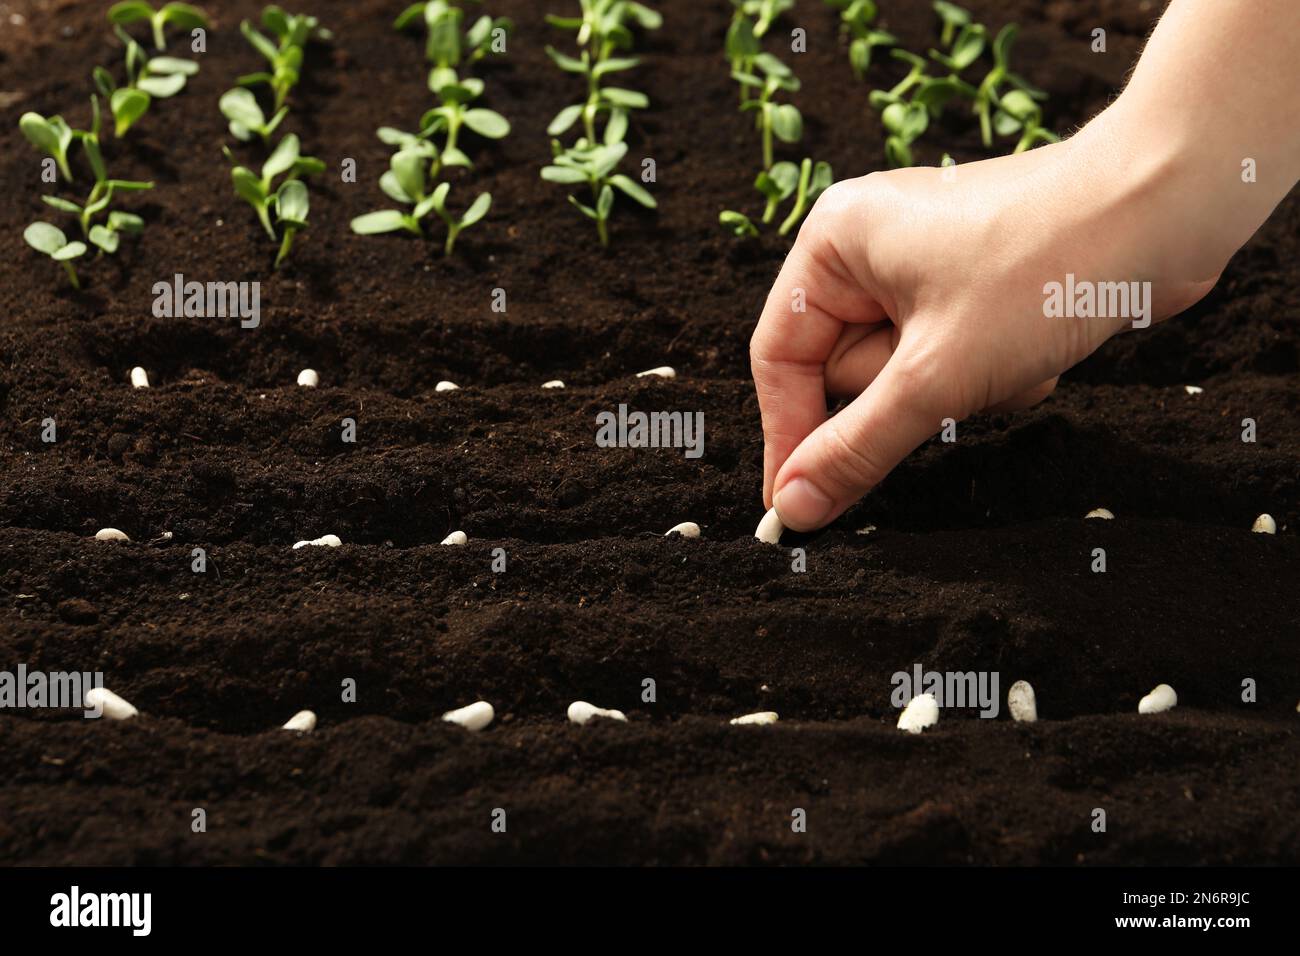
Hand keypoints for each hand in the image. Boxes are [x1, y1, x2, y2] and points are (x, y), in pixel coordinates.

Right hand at [751, 123, 1220, 531]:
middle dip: (908, 393)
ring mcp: (922, 267)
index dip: (787, 435)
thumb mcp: (935, 376)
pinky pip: (948, 364)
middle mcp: (868, 247)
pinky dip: (987, 376)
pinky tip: (1033, 349)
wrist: (1166, 209)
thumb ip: (856, 447)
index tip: (798, 504)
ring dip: (956, 389)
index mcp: (835, 243)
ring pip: (903, 376)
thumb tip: (796, 508)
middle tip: (953, 381)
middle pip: (844, 372)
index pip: (779, 358)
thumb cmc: (1046, 266)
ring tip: (1008, 354)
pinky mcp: (970, 288)